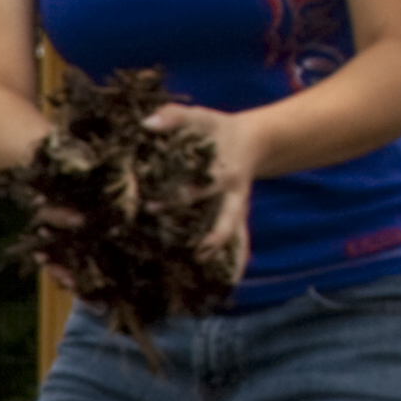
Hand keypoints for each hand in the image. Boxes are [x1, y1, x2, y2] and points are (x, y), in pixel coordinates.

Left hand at [171, 103, 262, 281]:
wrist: (252, 140)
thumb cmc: (215, 128)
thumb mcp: (198, 117)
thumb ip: (173, 117)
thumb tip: (147, 124)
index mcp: (221, 168)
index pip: (199, 185)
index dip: (178, 197)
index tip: (154, 207)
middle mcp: (232, 192)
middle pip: (219, 216)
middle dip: (199, 233)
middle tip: (176, 249)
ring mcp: (237, 207)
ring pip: (231, 232)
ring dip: (218, 249)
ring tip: (201, 268)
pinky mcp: (237, 217)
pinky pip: (240, 241)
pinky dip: (236, 262)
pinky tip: (229, 283)